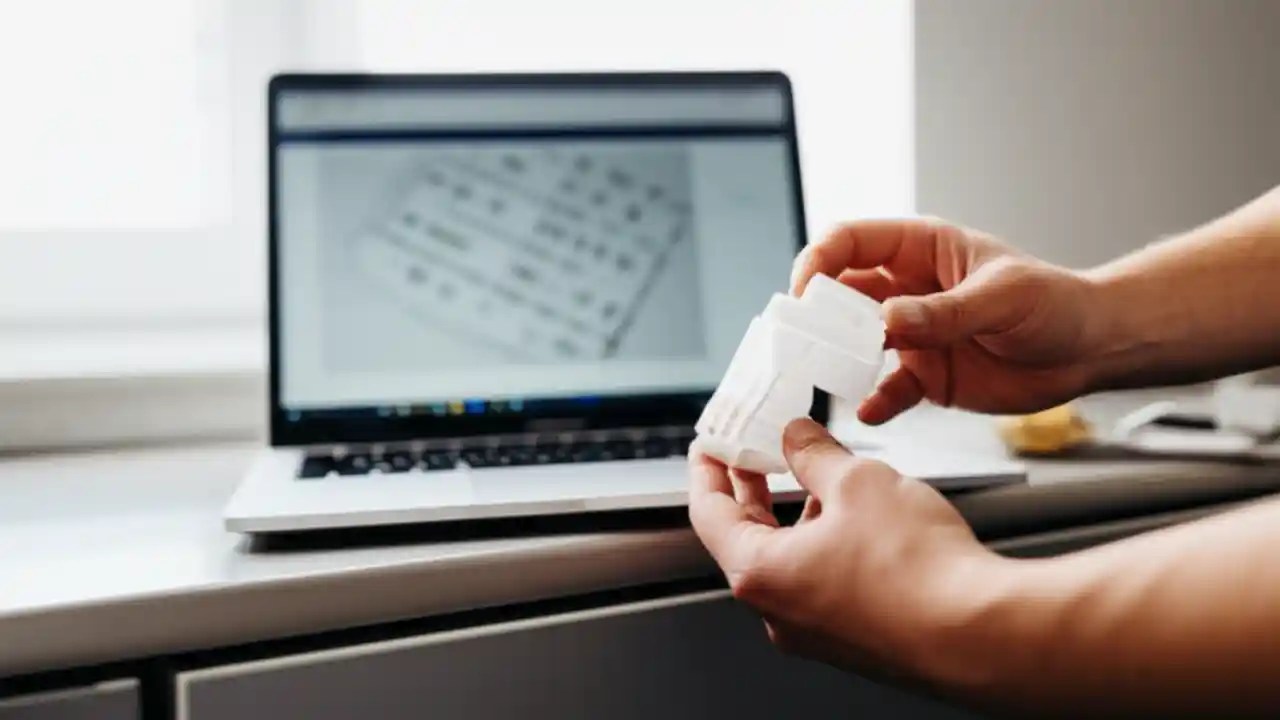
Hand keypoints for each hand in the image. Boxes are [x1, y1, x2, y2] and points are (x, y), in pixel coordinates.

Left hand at [688, 418, 1007, 690]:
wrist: (983, 636)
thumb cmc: (918, 569)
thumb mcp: (857, 481)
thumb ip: (814, 454)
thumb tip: (795, 437)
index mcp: (761, 574)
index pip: (709, 513)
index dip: (707, 470)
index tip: (709, 446)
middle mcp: (779, 612)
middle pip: (746, 538)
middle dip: (752, 490)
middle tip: (754, 452)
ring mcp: (817, 632)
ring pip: (790, 560)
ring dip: (796, 514)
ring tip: (818, 473)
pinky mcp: (855, 640)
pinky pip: (824, 583)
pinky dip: (826, 543)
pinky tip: (856, 516)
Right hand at [791, 218, 1100, 420]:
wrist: (1089, 351)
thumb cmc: (1055, 304)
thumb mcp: (1004, 298)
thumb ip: (945, 312)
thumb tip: (888, 319)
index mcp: (920, 249)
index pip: (851, 241)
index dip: (820, 260)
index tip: (806, 291)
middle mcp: (906, 290)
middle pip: (840, 292)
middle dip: (817, 314)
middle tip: (804, 339)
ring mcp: (911, 334)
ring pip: (853, 342)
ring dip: (836, 357)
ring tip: (827, 374)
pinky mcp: (925, 376)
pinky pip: (886, 389)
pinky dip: (875, 401)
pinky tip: (871, 411)